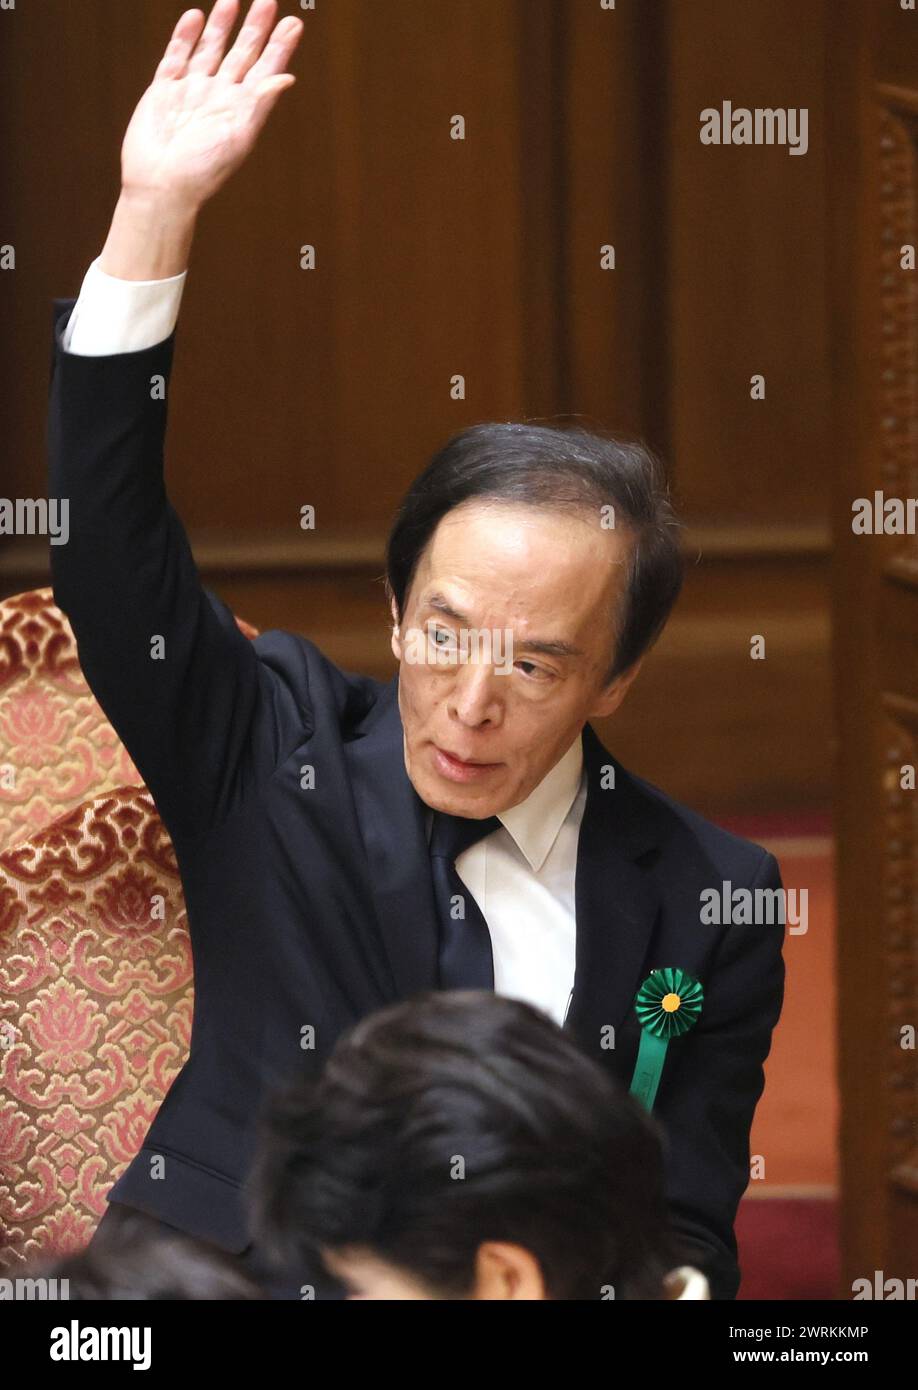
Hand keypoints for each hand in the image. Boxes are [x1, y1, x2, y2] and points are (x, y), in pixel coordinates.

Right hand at [119, 0, 302, 211]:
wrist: (161, 185)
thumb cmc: (202, 170)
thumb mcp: (238, 136)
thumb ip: (259, 104)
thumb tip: (286, 78)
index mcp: (240, 110)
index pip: (265, 71)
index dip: (279, 47)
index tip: (294, 24)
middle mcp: (218, 97)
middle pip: (240, 55)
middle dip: (255, 29)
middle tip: (268, 1)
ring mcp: (191, 92)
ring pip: (209, 51)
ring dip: (222, 27)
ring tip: (232, 1)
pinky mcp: (164, 91)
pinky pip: (176, 57)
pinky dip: (185, 37)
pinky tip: (195, 18)